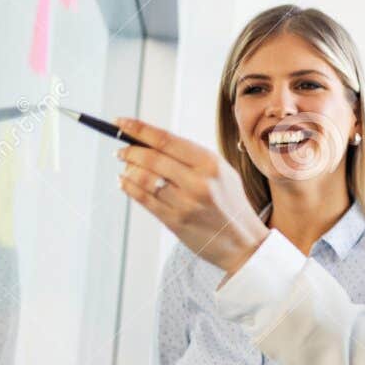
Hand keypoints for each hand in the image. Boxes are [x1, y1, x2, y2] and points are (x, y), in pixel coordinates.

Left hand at [115, 118, 269, 273]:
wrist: (243, 242)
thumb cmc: (230, 202)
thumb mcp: (221, 172)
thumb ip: (191, 156)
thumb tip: (150, 141)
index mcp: (210, 164)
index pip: (166, 140)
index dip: (139, 129)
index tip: (121, 122)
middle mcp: (198, 182)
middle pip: (150, 158)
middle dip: (129, 150)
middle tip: (121, 149)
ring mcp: (185, 203)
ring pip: (143, 179)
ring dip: (127, 169)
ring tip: (124, 166)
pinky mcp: (175, 221)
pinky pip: (143, 199)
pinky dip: (128, 187)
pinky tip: (124, 182)